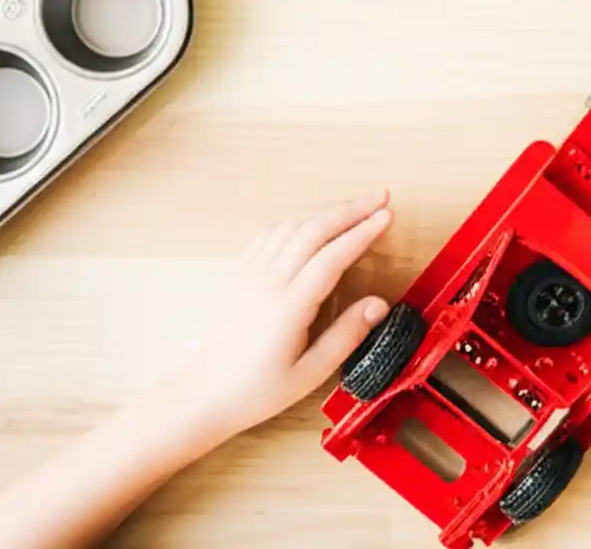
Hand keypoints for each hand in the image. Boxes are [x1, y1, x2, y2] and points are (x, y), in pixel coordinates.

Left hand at [162, 190, 395, 442]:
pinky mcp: (240, 273)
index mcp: (288, 307)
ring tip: (355, 205)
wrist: (202, 393)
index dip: (362, 233)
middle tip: (380, 196)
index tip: (387, 216)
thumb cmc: (255, 390)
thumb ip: (346, 335)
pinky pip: (270, 234)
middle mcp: (267, 282)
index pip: (332, 257)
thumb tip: (379, 305)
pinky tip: (312, 220)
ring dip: (325, 210)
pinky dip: (297, 220)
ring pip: (291, 226)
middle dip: (350, 209)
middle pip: (313, 230)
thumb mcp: (309, 373)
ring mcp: (250, 274)